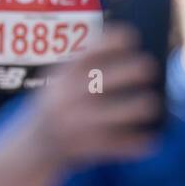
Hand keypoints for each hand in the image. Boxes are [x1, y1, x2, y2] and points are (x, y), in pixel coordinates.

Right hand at [26, 24, 161, 171]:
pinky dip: (139, 142)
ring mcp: (79, 123)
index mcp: (64, 78)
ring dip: (144, 105)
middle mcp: (69, 97)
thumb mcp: (59, 83)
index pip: (91, 50)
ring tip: (152, 104)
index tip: (132, 36)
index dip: (115, 40)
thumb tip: (130, 47)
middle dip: (137, 68)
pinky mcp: (88, 148)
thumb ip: (84, 67)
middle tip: (150, 68)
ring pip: (126, 111)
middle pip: (112, 76)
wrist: (32, 148)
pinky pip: (123, 144)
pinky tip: (150, 139)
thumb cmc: (57, 108)